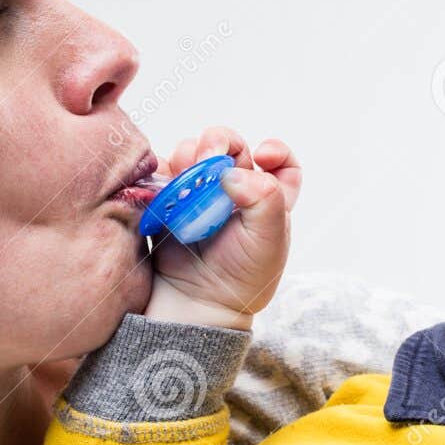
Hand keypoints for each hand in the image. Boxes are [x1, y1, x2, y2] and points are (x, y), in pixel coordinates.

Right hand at [146, 126, 301, 330]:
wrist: (195, 303)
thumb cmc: (241, 277)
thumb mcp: (270, 240)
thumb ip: (264, 198)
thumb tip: (232, 172)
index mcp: (268, 199)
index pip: (280, 162)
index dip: (275, 151)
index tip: (263, 156)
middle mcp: (235, 190)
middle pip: (229, 145)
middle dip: (218, 141)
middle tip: (207, 157)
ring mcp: (201, 192)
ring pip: (193, 151)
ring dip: (188, 156)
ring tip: (185, 181)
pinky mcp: (170, 199)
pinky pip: (164, 170)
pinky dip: (163, 171)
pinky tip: (167, 189)